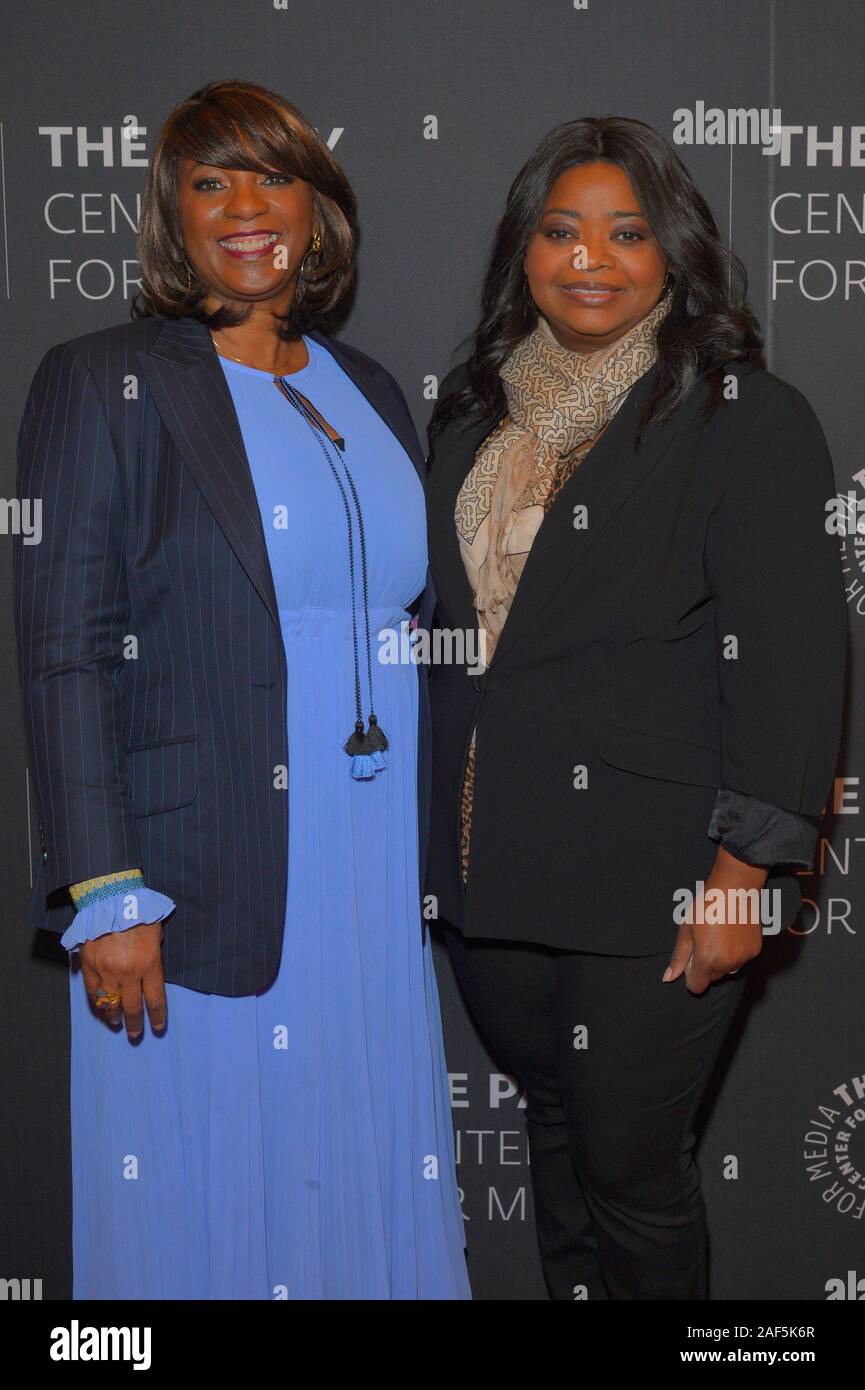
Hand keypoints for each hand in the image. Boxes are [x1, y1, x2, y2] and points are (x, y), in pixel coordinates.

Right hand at [80, 921, 166, 1039]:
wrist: (111, 898)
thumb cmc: (139, 913)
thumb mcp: (157, 935)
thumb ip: (154, 958)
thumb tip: (150, 976)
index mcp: (150, 964)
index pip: (155, 999)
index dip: (157, 1016)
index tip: (158, 1028)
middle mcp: (128, 972)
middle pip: (132, 1007)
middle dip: (135, 1024)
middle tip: (136, 1034)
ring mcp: (107, 970)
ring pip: (110, 1003)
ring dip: (114, 1017)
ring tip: (117, 1024)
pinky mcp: (90, 965)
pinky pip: (93, 992)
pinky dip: (97, 1004)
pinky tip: (102, 1009)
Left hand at [664, 846, 765, 994]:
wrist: (736, 888)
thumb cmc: (707, 905)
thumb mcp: (686, 929)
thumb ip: (679, 956)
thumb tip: (668, 978)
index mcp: (707, 959)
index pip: (697, 986)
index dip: (691, 975)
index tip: (692, 958)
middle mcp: (727, 964)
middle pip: (712, 978)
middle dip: (705, 967)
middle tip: (704, 942)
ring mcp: (744, 958)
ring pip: (727, 971)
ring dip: (721, 961)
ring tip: (718, 936)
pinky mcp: (755, 951)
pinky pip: (741, 960)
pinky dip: (735, 954)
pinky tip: (731, 935)